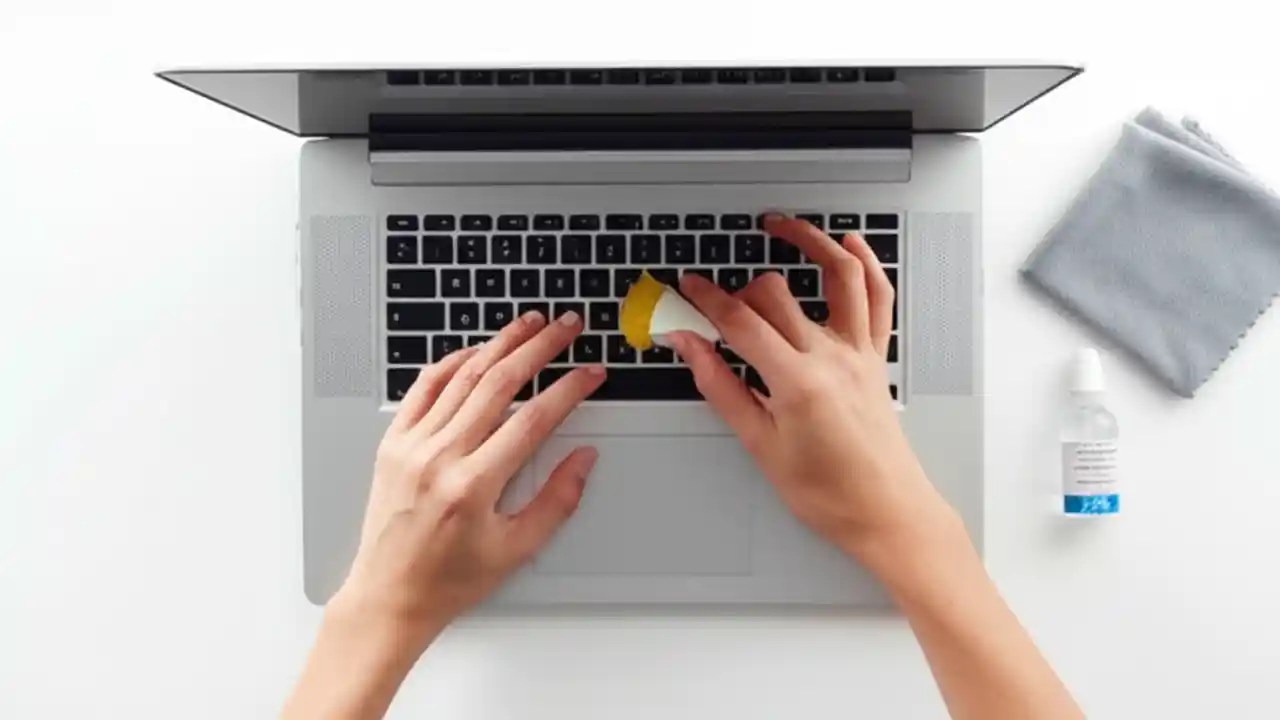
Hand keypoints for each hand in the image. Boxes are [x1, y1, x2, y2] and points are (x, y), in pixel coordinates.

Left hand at [331, 310, 602, 638]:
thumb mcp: (517, 549)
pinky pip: (425, 387)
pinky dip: (453, 361)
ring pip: (463, 376)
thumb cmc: (450, 579)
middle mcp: (439, 457)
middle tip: (566, 327)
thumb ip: (557, 499)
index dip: (569, 389)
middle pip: (499, 383)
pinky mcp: (393, 442)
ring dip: (501, 343)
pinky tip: (478, 350)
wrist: (389, 595)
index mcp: (473, 486)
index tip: (591, 373)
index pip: (532, 419)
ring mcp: (412, 445)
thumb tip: (584, 457)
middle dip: (540, 347)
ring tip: (530, 323)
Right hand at [666, 216, 961, 568]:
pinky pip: (878, 298)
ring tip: (780, 226)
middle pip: (776, 295)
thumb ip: (722, 388)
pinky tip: (849, 244)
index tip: (687, 289)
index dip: (706, 300)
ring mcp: (859, 353)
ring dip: (810, 241)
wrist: (887, 512)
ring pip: (837, 275)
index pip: (740, 323)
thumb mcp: (760, 446)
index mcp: (797, 383)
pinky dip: (866, 264)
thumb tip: (691, 349)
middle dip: (739, 289)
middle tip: (714, 300)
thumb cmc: (829, 493)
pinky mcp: (875, 357)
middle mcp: (832, 358)